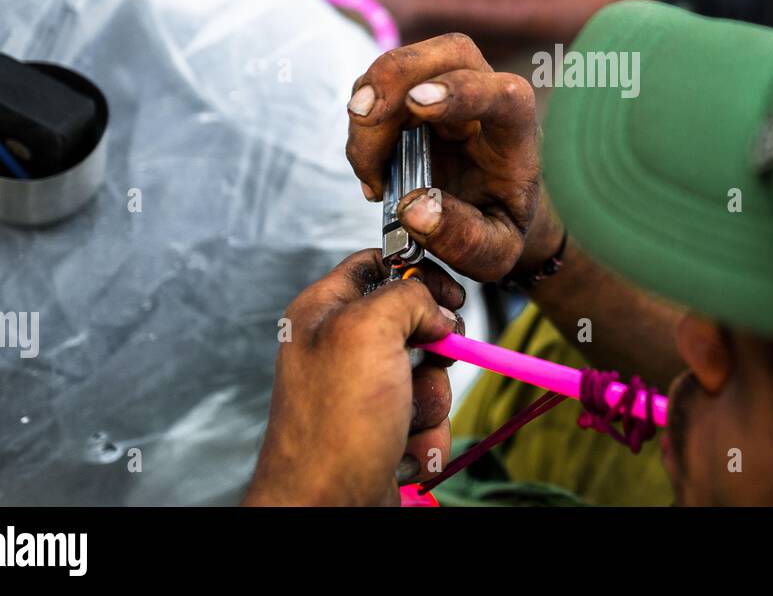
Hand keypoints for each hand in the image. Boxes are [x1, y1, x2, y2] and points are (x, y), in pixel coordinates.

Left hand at [244, 252, 464, 505]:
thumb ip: (407, 297)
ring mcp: (364, 392)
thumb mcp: (368, 331)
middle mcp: (342, 348)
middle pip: (416, 324)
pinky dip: (426, 437)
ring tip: (403, 421)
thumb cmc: (331, 427)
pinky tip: (401, 451)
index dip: (417, 270)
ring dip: (431, 402)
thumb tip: (436, 310)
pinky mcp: (384, 429)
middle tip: (429, 360)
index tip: (447, 290)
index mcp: (324, 312)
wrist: (328, 507)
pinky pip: (429, 418)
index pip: (377, 265)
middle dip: (434, 351)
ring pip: (431, 375)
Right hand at [345, 33, 541, 281]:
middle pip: (451, 52)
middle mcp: (487, 96)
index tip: (419, 102)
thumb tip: (415, 208)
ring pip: (405, 67)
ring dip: (370, 111)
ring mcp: (449, 86)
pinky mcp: (414, 91)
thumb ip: (464, 239)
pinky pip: (379, 88)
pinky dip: (362, 125)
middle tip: (362, 116)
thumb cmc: (499, 226)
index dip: (462, 90)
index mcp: (518, 134)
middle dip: (397, 73)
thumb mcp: (494, 252)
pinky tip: (373, 169)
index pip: (506, 94)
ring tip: (373, 175)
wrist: (491, 209)